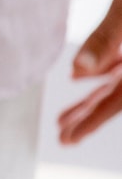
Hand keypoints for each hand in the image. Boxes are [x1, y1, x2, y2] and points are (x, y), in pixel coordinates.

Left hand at [59, 0, 121, 143]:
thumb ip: (106, 39)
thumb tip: (76, 72)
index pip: (119, 101)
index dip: (92, 121)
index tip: (67, 140)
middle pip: (119, 97)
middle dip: (90, 116)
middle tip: (62, 137)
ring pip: (119, 81)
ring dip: (92, 98)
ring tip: (64, 118)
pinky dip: (102, 72)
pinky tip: (80, 79)